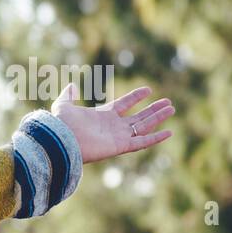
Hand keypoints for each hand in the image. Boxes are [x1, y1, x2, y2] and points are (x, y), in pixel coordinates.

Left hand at [50, 83, 174, 163]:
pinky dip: (155, 138)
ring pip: (143, 126)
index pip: (123, 104)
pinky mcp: (120, 146)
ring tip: (172, 109)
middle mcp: (112, 127)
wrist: (60, 140)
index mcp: (102, 116)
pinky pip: (142, 142)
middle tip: (168, 102)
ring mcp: (117, 137)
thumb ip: (68, 96)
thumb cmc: (61, 124)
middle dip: (153, 109)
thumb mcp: (63, 105)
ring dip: (158, 118)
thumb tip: (71, 85)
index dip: (135, 97)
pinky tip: (169, 132)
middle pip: (138, 117)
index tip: (148, 89)